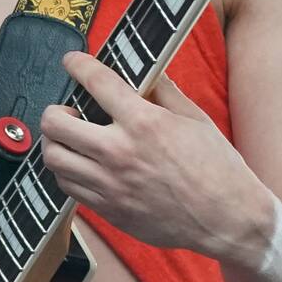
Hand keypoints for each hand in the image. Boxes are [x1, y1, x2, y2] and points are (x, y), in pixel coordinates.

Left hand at [39, 51, 275, 258]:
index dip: (76, 64)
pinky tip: (82, 166)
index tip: (71, 61)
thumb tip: (146, 74)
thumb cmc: (218, 168)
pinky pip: (68, 187)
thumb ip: (165, 92)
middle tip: (66, 110)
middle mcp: (119, 152)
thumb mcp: (196, 119)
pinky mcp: (109, 210)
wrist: (227, 219)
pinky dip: (68, 172)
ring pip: (54, 158)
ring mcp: (110, 184)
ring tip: (71, 140)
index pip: (95, 82)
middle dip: (54, 110)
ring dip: (56, 143)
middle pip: (56, 124)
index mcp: (143, 122)